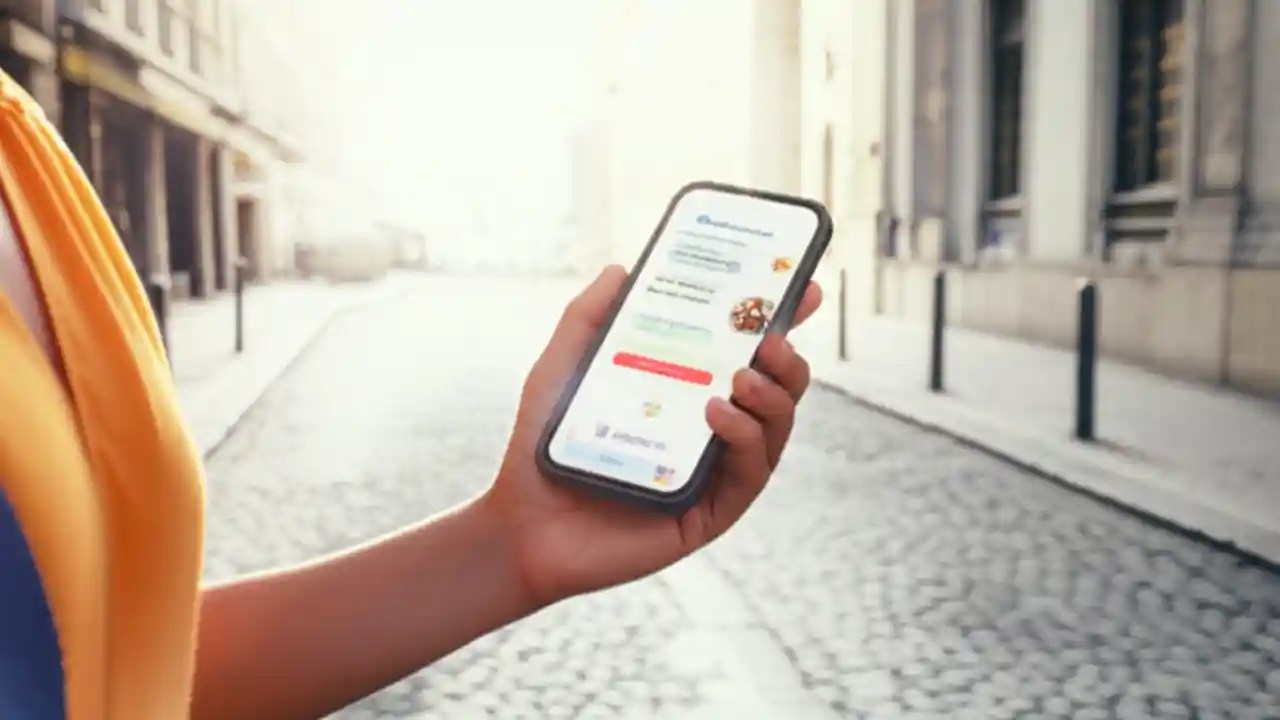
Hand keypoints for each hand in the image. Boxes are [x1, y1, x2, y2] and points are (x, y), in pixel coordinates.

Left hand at [482, 265, 821, 606]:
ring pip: (774, 431)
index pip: (746, 355)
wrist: (523, 524)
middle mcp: (709, 434)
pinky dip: (744, 438)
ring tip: (745, 376)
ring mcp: (714, 475)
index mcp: (687, 395)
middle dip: (788, 361)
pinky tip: (718, 414)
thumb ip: (587, 318)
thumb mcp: (562, 369)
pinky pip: (749, 474)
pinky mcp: (709, 514)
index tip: (803, 288)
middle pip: (776, 393)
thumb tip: (622, 270)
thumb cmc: (543, 448)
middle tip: (774, 338)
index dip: (780, 322)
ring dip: (772, 397)